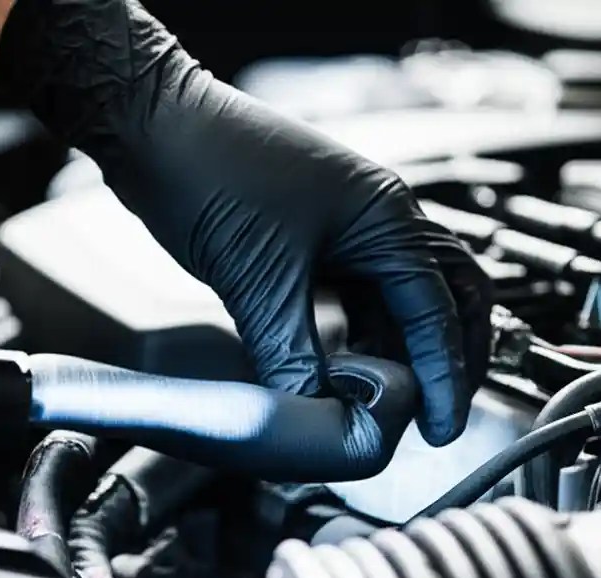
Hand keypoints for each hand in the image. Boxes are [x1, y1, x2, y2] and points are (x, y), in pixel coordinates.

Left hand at [0, 0, 491, 445]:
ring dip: (399, 349)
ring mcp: (347, 225)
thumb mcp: (258, 280)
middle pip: (444, 297)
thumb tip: (318, 420)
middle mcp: (378, 219)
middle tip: (438, 412)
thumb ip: (294, 357)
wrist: (150, 126)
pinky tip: (344, 367)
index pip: (437, 312)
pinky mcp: (312, 238)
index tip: (440, 428)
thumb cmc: (208, 169)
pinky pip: (357, 294)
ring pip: (398, 299)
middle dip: (449, 356)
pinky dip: (361, 333)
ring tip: (387, 402)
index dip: (444, 378)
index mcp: (386, 218)